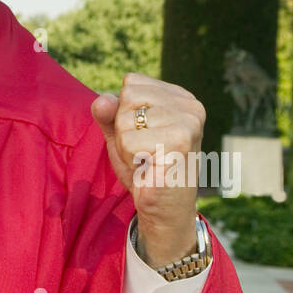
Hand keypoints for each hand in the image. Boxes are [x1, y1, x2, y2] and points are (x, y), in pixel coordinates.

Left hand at [91, 73, 204, 268]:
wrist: (164, 209)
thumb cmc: (145, 168)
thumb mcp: (121, 133)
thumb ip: (108, 112)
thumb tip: (103, 100)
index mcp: (180, 97)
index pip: (131, 83)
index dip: (125, 112)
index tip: (145, 135)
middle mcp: (190, 105)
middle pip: (127, 97)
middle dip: (124, 128)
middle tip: (145, 150)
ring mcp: (188, 122)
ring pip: (125, 119)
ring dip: (127, 146)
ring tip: (147, 159)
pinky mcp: (179, 142)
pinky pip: (128, 141)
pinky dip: (130, 159)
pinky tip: (149, 168)